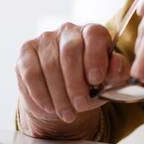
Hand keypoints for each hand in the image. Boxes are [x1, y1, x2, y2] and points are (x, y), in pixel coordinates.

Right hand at [15, 22, 131, 138]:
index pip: (94, 35)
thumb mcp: (110, 81)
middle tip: (80, 105)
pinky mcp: (26, 52)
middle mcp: (68, 30)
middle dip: (75, 83)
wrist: (64, 96)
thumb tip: (116, 65)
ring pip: (49, 65)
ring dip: (58, 94)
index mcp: (93, 32)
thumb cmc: (91, 84)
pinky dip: (40, 93)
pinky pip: (30, 73)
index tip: (97, 80)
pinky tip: (49, 107)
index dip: (95, 57)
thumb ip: (118, 72)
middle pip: (70, 51)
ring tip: (67, 113)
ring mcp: (45, 39)